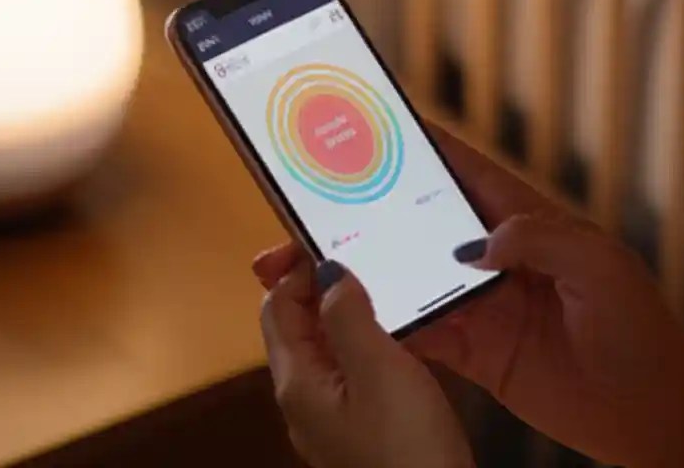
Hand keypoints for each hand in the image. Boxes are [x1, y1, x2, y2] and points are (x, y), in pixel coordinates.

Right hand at [253, 126, 683, 465]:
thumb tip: (477, 242)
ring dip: (372, 268)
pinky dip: (386, 325)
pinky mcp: (476, 352)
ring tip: (322, 258)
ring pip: (413, 276)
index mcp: (531, 224)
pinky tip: (352, 318)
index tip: (379, 124)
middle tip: (326, 197)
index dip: (426, 147)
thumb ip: (540, 239)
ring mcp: (484, 305)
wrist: (652, 415)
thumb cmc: (641, 332)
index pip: (468, 173)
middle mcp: (500, 259)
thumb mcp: (600, 267)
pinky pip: (420, 332)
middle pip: (425, 223)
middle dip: (378, 208)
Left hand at [259, 257, 473, 467]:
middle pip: (297, 326)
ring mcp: (330, 419)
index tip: (328, 235)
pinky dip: (364, 339)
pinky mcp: (359, 431)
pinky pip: (349, 371)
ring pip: (326, 348)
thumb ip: (349, 316)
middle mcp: (304, 400)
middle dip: (318, 284)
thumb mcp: (379, 370)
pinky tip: (398, 332)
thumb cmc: (407, 447)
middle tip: (357, 250)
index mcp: (297, 382)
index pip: (276, 307)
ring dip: (345, 310)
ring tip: (382, 280)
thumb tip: (329, 274)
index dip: (295, 268)